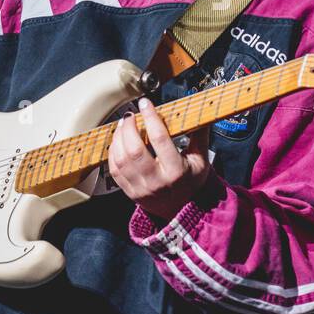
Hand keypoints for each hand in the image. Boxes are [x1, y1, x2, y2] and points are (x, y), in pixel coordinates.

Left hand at [108, 97, 212, 224]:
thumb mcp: (201, 160)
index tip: (146, 104)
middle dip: (129, 127)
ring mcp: (141, 188)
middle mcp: (156, 181)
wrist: (182, 210)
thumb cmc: (191, 183)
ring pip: (121, 159)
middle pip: (135, 150)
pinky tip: (117, 141)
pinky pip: (114, 170)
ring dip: (118, 138)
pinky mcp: (130, 192)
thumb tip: (199, 111)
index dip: (151, 118)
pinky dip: (113, 152)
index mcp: (176, 171)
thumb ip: (199, 135)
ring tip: (123, 125)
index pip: (160, 139)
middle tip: (131, 115)